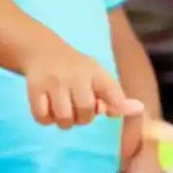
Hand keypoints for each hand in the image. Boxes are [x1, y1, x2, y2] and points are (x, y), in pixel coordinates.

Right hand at [23, 46, 143, 128]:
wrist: (42, 50)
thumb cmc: (75, 69)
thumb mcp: (97, 76)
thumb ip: (115, 96)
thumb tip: (137, 110)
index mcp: (95, 72)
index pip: (111, 90)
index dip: (117, 105)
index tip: (114, 112)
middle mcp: (75, 76)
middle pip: (85, 111)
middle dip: (83, 118)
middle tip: (77, 110)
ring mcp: (53, 82)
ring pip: (63, 118)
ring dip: (64, 121)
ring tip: (64, 111)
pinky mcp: (34, 89)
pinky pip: (42, 117)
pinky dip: (46, 120)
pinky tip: (49, 110)